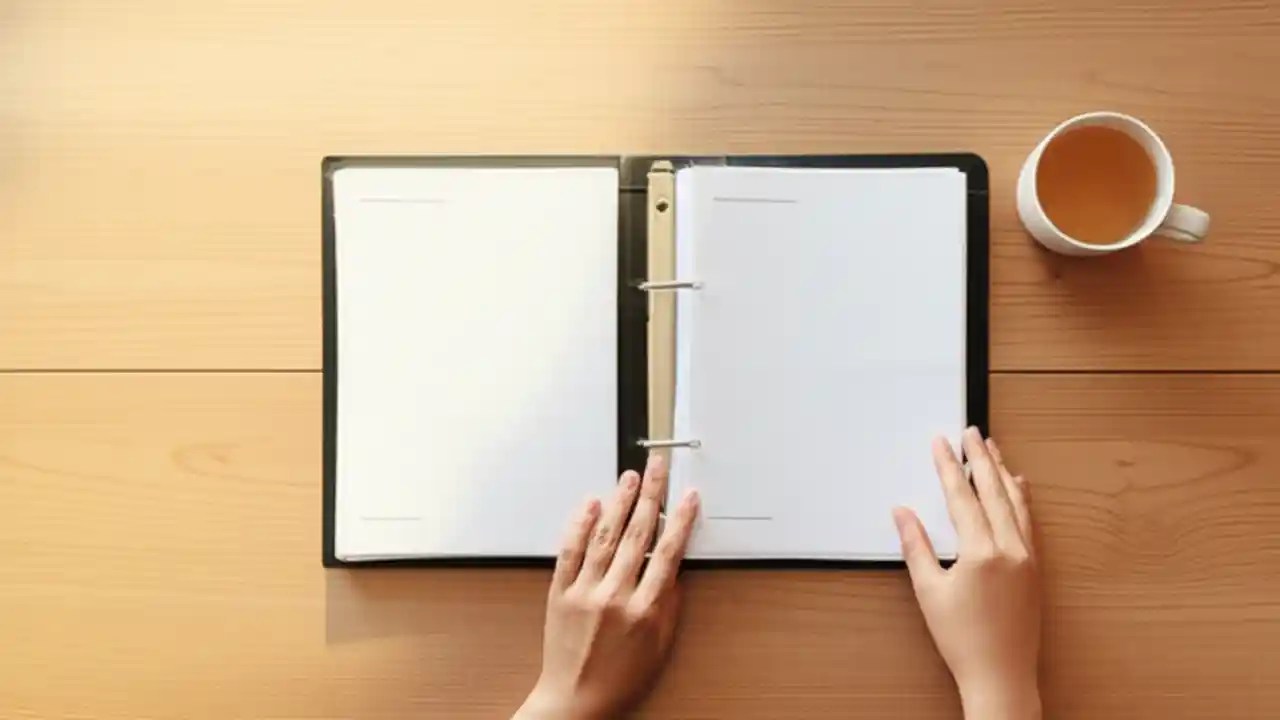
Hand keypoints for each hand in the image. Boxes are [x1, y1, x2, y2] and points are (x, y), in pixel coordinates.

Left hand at [515, 454, 699, 719]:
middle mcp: (615, 596)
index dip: (681, 520)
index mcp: (645, 610)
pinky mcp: (560, 593)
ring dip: (620, 501)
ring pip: (606, 536)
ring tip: (629, 476)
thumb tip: (673, 569)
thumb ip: (669, 606)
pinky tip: (591, 503)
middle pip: (638, 534)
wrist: (574, 701)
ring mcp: (584, 592)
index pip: (667, 554)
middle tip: (657, 467)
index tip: (689, 497)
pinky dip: (580, 525)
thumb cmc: (620, 680)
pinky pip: (571, 551)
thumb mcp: (659, 647)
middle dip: (651, 495)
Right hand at [893, 428, 1040, 719]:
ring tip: (993, 450)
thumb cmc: (963, 641)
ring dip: (1003, 473)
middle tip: (971, 432)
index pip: (962, 497)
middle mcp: (1011, 550)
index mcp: (982, 553)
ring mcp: (1028, 558)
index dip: (949, 467)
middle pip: (994, 492)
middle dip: (980, 459)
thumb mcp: (928, 591)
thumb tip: (902, 513)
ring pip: (1017, 504)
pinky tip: (1019, 488)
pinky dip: (1022, 500)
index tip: (941, 444)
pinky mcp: (1036, 569)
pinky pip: (1030, 522)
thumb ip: (916, 546)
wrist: (1001, 676)